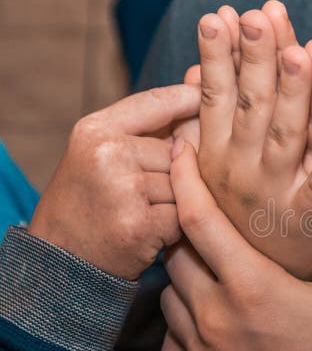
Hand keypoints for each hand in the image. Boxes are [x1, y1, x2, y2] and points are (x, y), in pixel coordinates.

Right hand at [27, 85, 200, 279]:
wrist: (60, 265)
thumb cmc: (89, 205)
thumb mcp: (103, 155)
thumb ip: (148, 126)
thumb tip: (201, 85)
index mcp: (95, 129)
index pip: (157, 102)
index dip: (189, 98)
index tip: (212, 99)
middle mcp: (107, 153)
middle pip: (179, 152)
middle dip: (175, 175)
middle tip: (143, 197)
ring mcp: (122, 188)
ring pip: (184, 185)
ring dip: (175, 204)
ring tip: (143, 215)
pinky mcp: (139, 223)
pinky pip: (183, 216)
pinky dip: (174, 229)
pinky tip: (149, 235)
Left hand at [160, 141, 311, 350]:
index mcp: (254, 285)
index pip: (200, 219)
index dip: (184, 177)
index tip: (178, 149)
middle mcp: (215, 315)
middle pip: (177, 253)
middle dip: (189, 232)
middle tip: (214, 225)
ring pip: (168, 294)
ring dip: (185, 276)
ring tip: (216, 273)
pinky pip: (168, 337)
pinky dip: (181, 320)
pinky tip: (210, 318)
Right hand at [189, 2, 311, 279]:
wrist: (256, 288)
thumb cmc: (239, 217)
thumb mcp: (212, 170)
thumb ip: (207, 123)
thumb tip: (195, 73)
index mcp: (217, 154)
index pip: (218, 95)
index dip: (220, 56)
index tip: (220, 16)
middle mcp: (243, 169)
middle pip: (255, 104)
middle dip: (259, 58)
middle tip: (261, 17)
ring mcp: (276, 192)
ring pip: (289, 134)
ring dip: (297, 92)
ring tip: (303, 53)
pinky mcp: (310, 217)